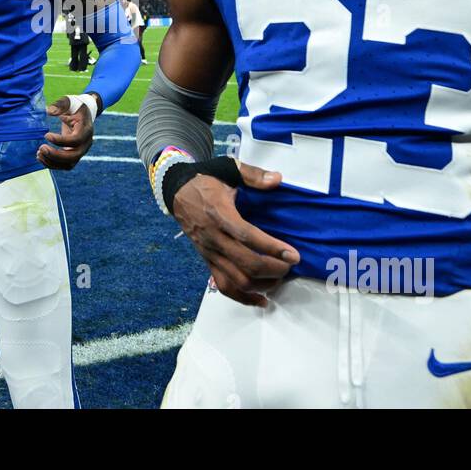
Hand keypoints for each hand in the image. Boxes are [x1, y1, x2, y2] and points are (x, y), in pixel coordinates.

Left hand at [38, 95, 95, 169]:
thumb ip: (60, 105)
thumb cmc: (75, 107)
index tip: (46, 135)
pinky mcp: (73, 156)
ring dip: (52, 162)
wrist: (83, 115)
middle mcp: (86, 144)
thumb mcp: (69, 102)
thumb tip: (49, 111)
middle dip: (56, 155)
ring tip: (38, 153)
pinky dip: (52, 164)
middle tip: (41, 148)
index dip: (61, 140)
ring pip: (68, 164)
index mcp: (86, 130)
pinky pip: (64, 165)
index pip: (75, 140)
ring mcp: (80, 152)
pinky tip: (40, 156)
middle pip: (73, 156)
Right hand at [171, 160, 298, 306]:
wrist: (177, 192)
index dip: (272, 248)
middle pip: (246, 263)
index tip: (293, 255)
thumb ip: (253, 175)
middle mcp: (214, 238)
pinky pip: (224, 286)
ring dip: (262, 284)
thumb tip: (277, 180)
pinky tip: (262, 300)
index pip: (248, 237)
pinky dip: (244, 298)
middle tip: (291, 265)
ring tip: (280, 278)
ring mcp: (209, 253)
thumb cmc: (206, 180)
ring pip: (237, 280)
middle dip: (273, 269)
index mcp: (220, 214)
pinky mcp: (208, 261)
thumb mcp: (228, 169)